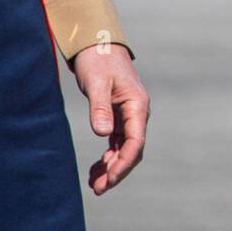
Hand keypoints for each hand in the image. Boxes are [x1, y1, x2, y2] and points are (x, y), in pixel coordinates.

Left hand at [73, 42, 149, 194]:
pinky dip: (107, 156)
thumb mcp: (96, 82)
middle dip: (117, 171)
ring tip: (95, 185)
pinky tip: (96, 169)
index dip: (123, 164)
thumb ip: (100, 107)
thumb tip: (103, 134)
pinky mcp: (117, 115)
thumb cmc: (97, 59)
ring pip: (124, 149)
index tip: (110, 179)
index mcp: (137, 105)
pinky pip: (116, 142)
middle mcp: (136, 112)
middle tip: (98, 189)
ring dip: (111, 167)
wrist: (94, 41)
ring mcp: (128, 115)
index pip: (135, 142)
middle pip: (132, 150)